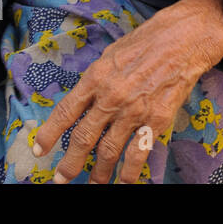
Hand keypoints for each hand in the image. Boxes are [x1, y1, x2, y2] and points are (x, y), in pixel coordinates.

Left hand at [35, 0, 222, 183]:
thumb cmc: (146, 42)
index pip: (66, 111)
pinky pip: (139, 154)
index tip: (39, 150)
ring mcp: (134, 111)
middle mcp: (110, 97)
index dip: (49, 134)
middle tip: (61, 179)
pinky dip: (130, 172)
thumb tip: (83, 102)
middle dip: (70, 163)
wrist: (183, 39)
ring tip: (93, 184)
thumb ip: (96, 80)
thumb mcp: (110, 54)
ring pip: (109, 151)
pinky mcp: (156, 121)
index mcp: (95, 78)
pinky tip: (124, 182)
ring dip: (99, 173)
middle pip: (84, 138)